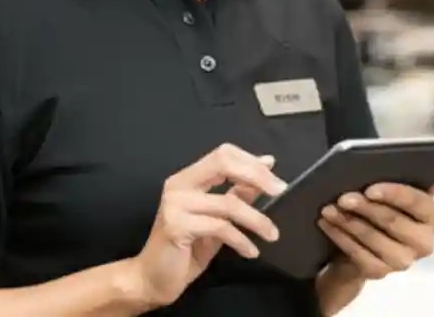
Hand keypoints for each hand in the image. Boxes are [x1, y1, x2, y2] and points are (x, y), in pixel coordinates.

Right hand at [129, 144, 286, 309]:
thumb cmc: (185, 250)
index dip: (251, 161)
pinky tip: (251, 252)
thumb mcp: (217, 220)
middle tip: (281, 191)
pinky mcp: (176, 226)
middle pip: (224, 163)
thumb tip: (265, 167)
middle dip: (257, 175)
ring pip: (228, 202)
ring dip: (256, 219)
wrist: (152, 279)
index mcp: (187, 179)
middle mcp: (178, 185)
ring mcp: (175, 204)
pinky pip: (220, 227)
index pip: (223, 154)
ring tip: (272, 234)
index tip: (275, 177)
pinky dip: (241, 240)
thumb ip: (237, 194)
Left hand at [317, 175, 433, 282]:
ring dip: (347, 221)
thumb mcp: (396, 191)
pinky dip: (339, 236)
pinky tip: (326, 223)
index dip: (394, 194)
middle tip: (342, 196)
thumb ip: (416, 177)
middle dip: (365, 207)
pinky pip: (357, 253)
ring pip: (372, 238)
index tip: (370, 188)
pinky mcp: (380, 273)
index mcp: (433, 217)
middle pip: (393, 221)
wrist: (365, 243)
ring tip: (328, 207)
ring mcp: (403, 261)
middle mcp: (424, 243)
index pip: (418, 202)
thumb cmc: (383, 208)